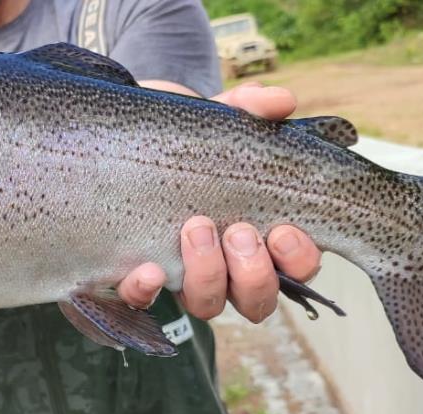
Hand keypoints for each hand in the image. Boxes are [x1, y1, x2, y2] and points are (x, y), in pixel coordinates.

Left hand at [116, 82, 321, 322]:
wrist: (123, 138)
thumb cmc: (184, 141)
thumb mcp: (217, 121)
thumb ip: (249, 109)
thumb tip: (281, 100)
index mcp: (259, 237)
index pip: (296, 271)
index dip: (299, 262)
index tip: (285, 231)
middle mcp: (226, 268)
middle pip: (258, 301)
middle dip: (255, 273)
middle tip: (240, 231)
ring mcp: (181, 276)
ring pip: (208, 305)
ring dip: (208, 276)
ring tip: (196, 229)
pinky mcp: (133, 275)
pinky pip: (141, 301)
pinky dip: (145, 291)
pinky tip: (146, 269)